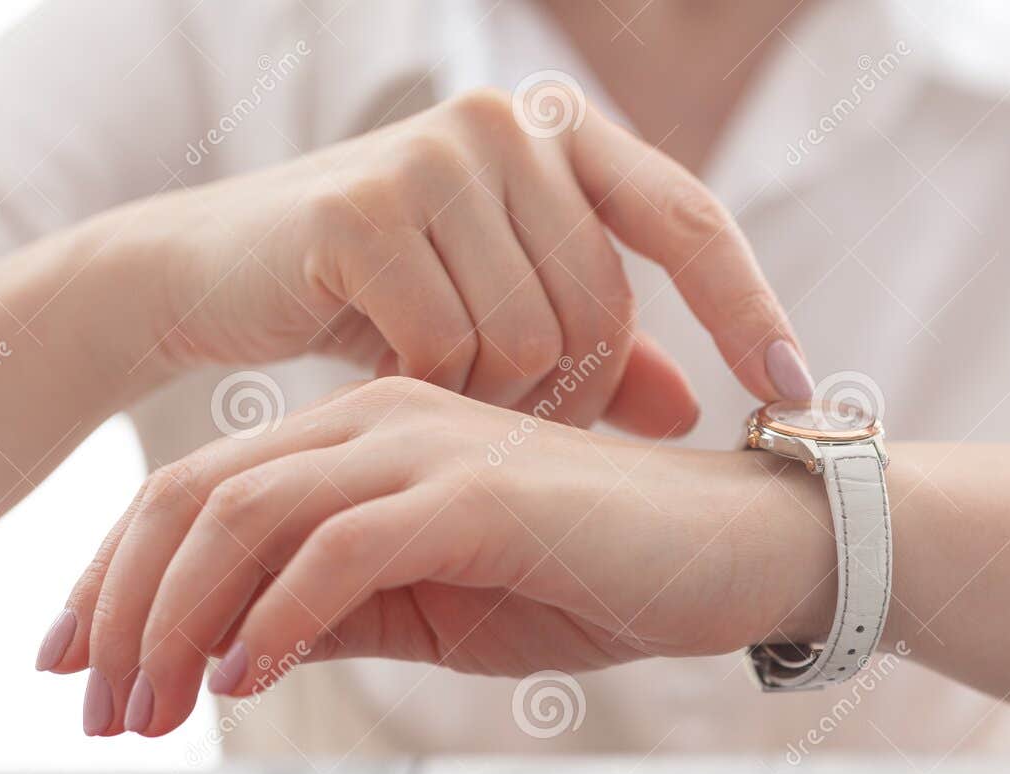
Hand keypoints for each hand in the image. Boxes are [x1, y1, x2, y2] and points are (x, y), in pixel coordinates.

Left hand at [46, 378, 834, 736]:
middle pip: (192, 494)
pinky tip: (244, 675)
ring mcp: (427, 447)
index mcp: (365, 434)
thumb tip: (232, 653)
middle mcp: (379, 421)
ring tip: (152, 705)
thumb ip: (342, 612)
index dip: (118, 579)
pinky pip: (336, 549)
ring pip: (245, 514)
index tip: (81, 662)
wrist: (734, 551)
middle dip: (120, 606)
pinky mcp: (476, 492)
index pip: (200, 492)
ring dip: (176, 619)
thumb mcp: (439, 609)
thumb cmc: (597, 574)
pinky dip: (273, 614)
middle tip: (95, 703)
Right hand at [141, 87, 813, 434]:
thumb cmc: (372, 301)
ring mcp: (437, 152)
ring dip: (493, 401)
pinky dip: (428, 395)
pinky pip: (454, 352)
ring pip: (535, 339)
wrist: (212, 279)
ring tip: (427, 388)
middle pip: (605, 309)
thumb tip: (692, 410)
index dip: (747, 306)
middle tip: (496, 417)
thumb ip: (599, 358)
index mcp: (559, 133)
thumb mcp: (498, 319)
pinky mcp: (367, 205)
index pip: (688, 218)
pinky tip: (379, 377)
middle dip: (566, 393)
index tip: (797, 391)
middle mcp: (510, 120)